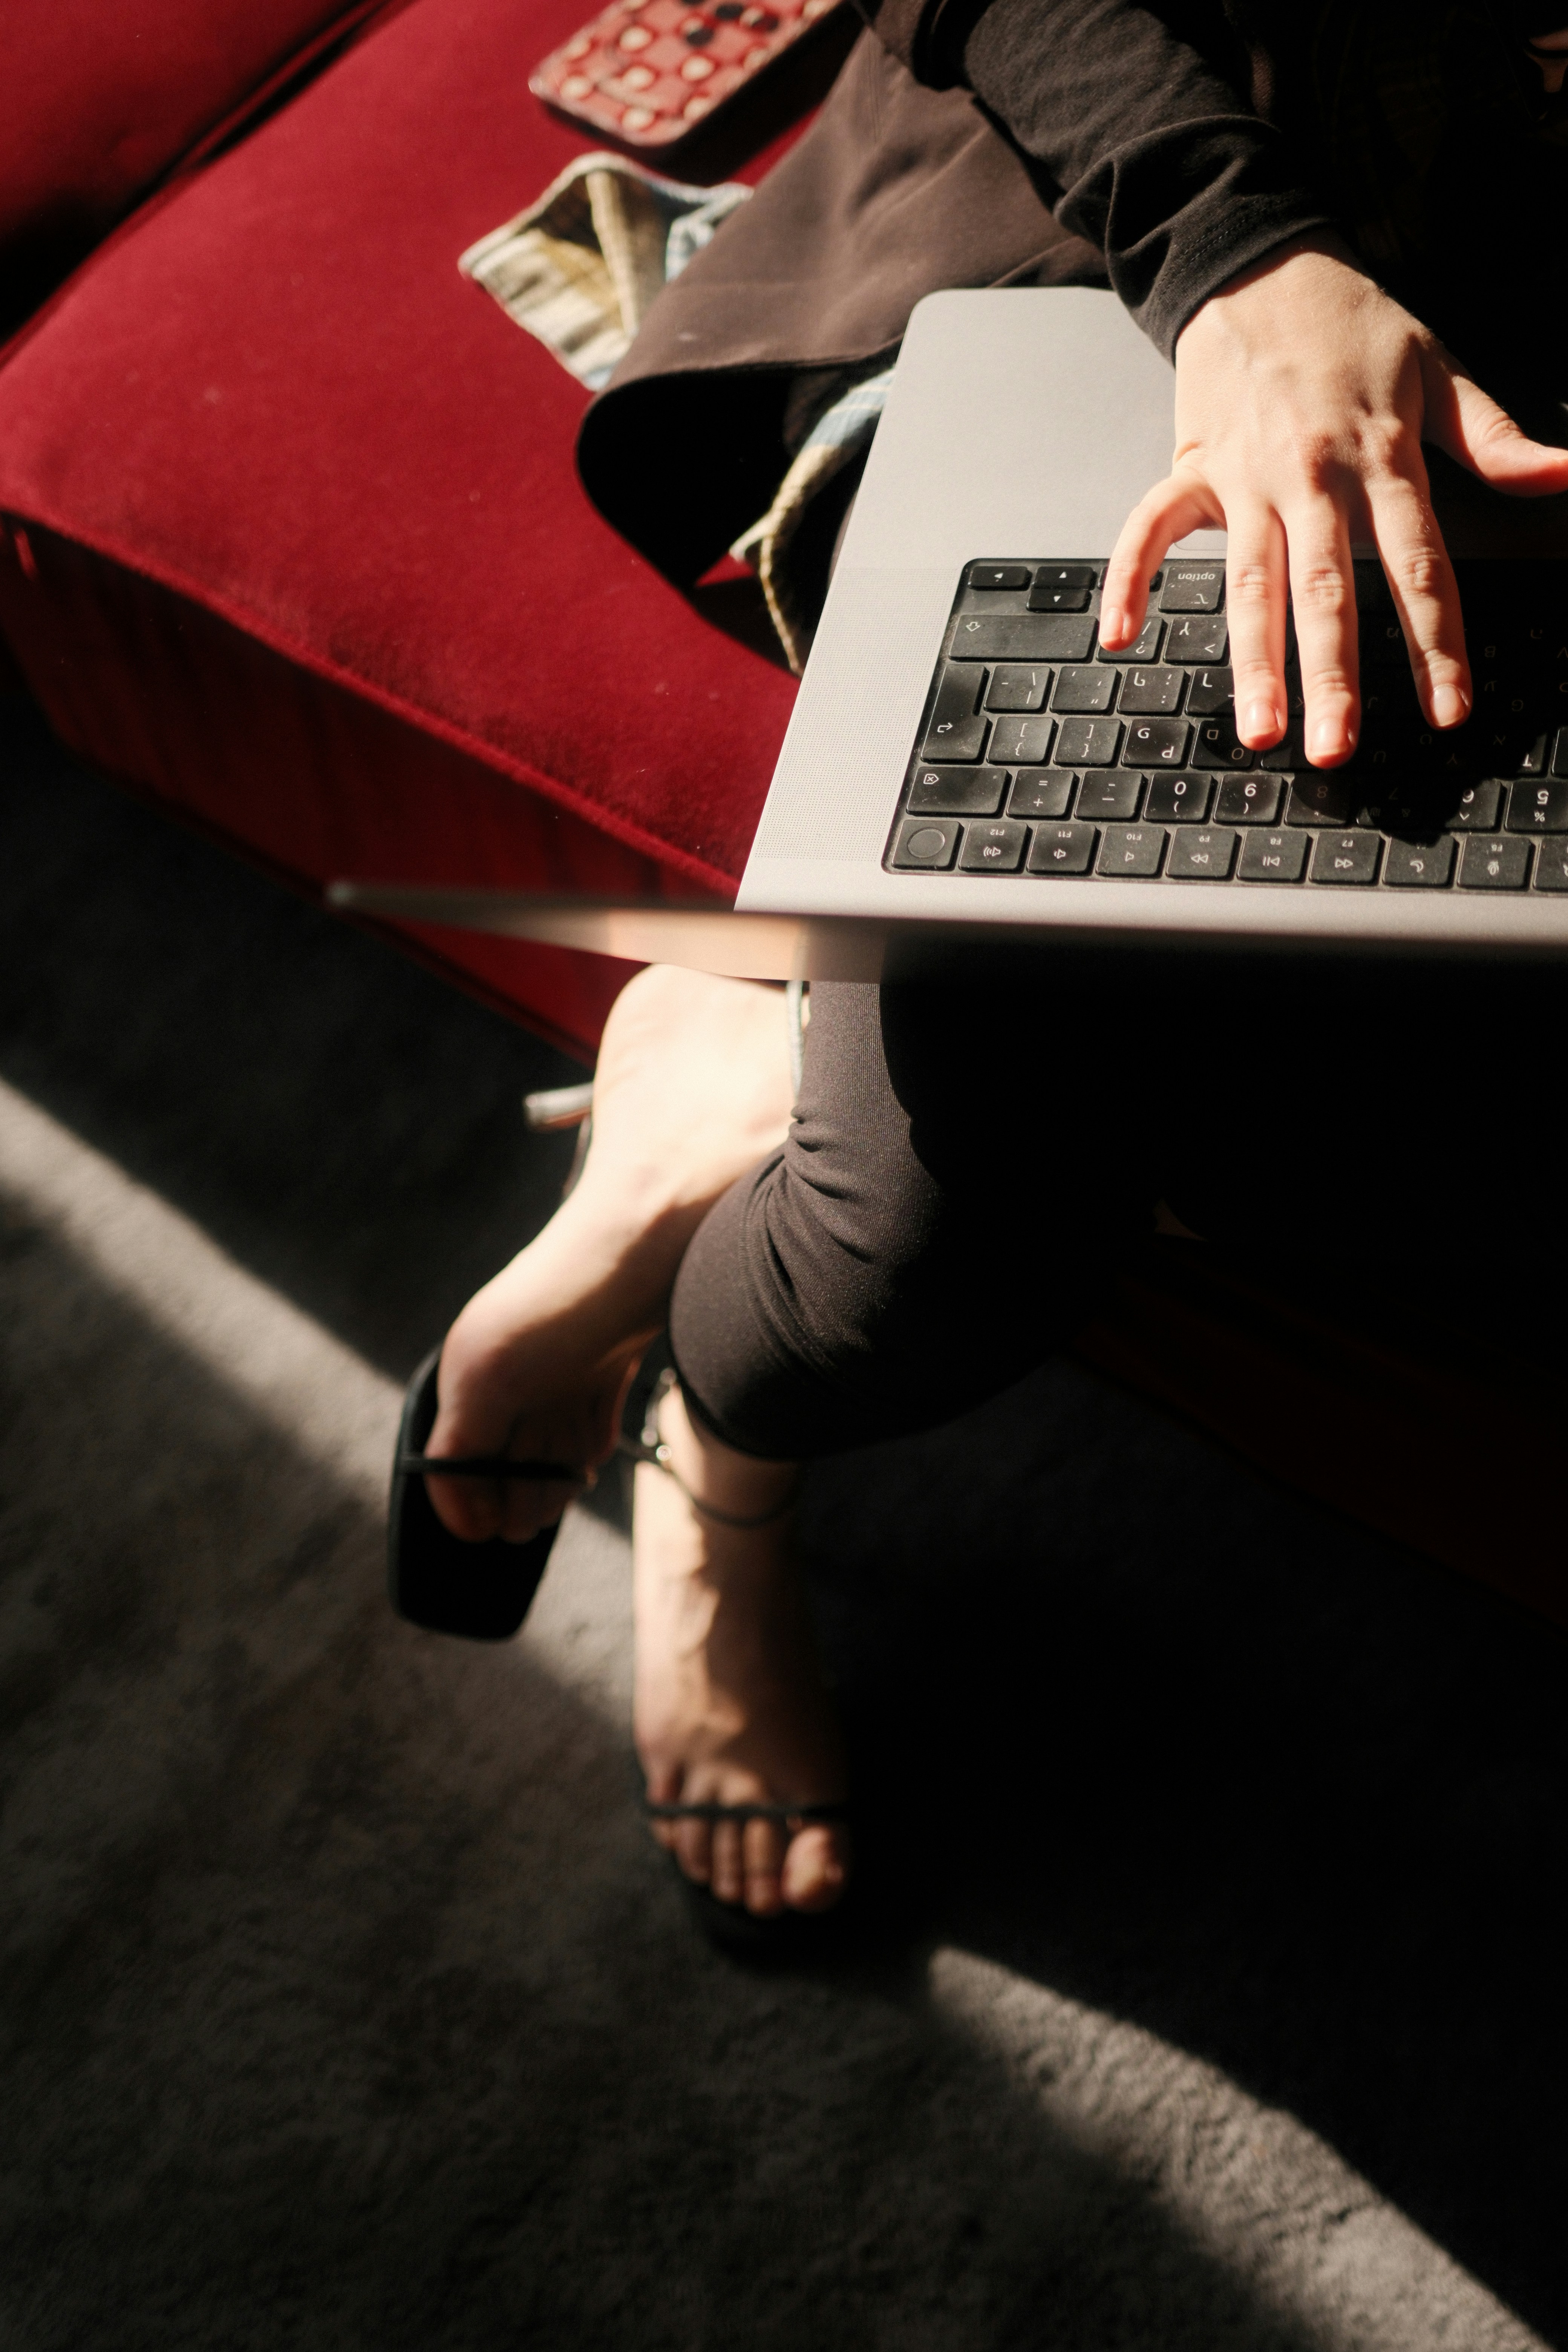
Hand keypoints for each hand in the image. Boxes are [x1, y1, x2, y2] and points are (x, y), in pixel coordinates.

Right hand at [1099, 236, 1567, 766]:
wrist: (1261, 262)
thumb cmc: (1350, 323)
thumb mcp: (1438, 368)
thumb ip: (1495, 438)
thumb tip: (1564, 474)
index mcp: (1380, 457)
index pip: (1417, 567)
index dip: (1434, 644)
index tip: (1446, 711)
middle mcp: (1311, 477)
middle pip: (1326, 591)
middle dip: (1332, 677)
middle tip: (1336, 749)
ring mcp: (1244, 478)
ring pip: (1250, 582)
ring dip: (1252, 661)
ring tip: (1259, 731)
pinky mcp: (1191, 469)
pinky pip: (1150, 529)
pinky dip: (1128, 579)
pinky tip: (1118, 637)